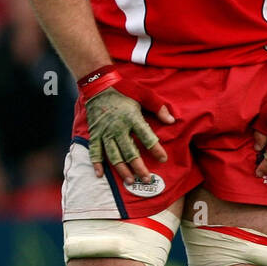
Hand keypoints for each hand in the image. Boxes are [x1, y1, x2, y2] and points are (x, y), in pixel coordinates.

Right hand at [79, 66, 174, 183]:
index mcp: (132, 117)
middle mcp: (118, 127)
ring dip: (122, 169)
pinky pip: (95, 151)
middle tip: (147, 179)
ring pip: (113, 155)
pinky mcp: (95, 133)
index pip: (146, 136)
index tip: (163, 159)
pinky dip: (96, 163)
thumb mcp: (145, 94)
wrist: (98, 85)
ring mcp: (105, 132)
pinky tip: (100, 174)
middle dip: (139, 167)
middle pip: (130, 151)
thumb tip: (172, 120)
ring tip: (130, 181)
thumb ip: (159, 108)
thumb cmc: (124, 89)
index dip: (155, 148)